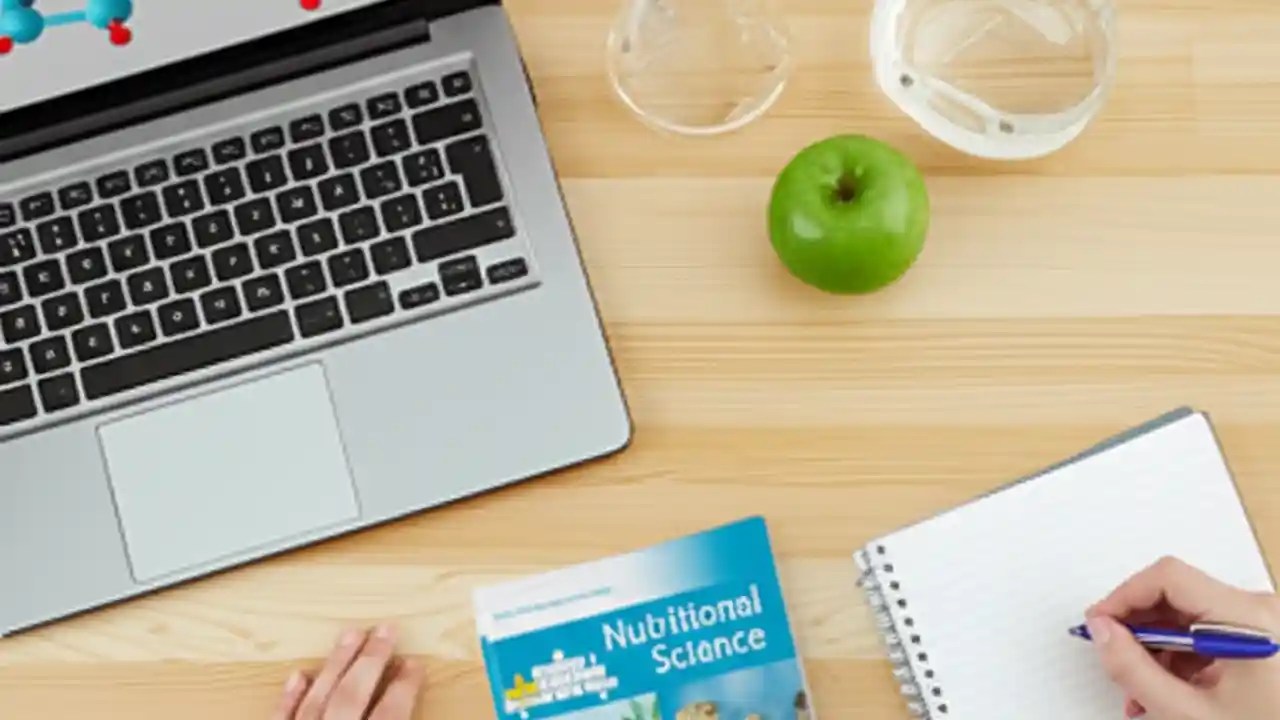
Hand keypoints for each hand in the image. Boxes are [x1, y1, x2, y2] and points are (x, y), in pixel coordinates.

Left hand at [273, 625, 424, 719]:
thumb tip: (425, 712)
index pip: (391, 712)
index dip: (405, 686)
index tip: (415, 663)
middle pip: (353, 693)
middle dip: (371, 659)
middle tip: (385, 629)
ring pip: (317, 697)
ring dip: (335, 664)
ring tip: (349, 634)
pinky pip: (281, 718)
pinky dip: (289, 697)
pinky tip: (298, 675)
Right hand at [1086, 557, 1279, 719]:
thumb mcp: (1190, 713)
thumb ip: (1135, 669)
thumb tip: (1102, 632)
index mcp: (1250, 619)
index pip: (1168, 577)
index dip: (1123, 596)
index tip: (1100, 624)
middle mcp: (1263, 609)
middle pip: (1177, 595)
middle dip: (1139, 631)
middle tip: (1116, 661)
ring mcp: (1268, 623)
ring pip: (1190, 616)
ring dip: (1158, 650)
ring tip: (1144, 693)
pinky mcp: (1267, 637)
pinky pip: (1211, 630)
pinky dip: (1184, 657)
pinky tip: (1173, 690)